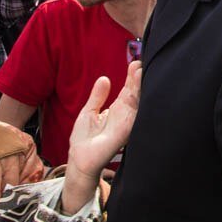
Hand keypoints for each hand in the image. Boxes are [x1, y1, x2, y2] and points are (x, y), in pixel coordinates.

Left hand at [67, 61, 141, 181]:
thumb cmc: (84, 139)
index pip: (129, 89)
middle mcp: (126, 114)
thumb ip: (97, 96)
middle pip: (136, 92)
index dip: (133, 76)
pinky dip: (138, 104)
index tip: (136, 62)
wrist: (79, 160)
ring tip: (141, 70)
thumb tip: (104, 78)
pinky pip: (135, 116)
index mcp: (118, 109)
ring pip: (138, 101)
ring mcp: (127, 122)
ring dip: (141, 87)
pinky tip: (140, 92)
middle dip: (140, 77)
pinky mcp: (125, 132)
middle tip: (142, 62)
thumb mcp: (89, 111)